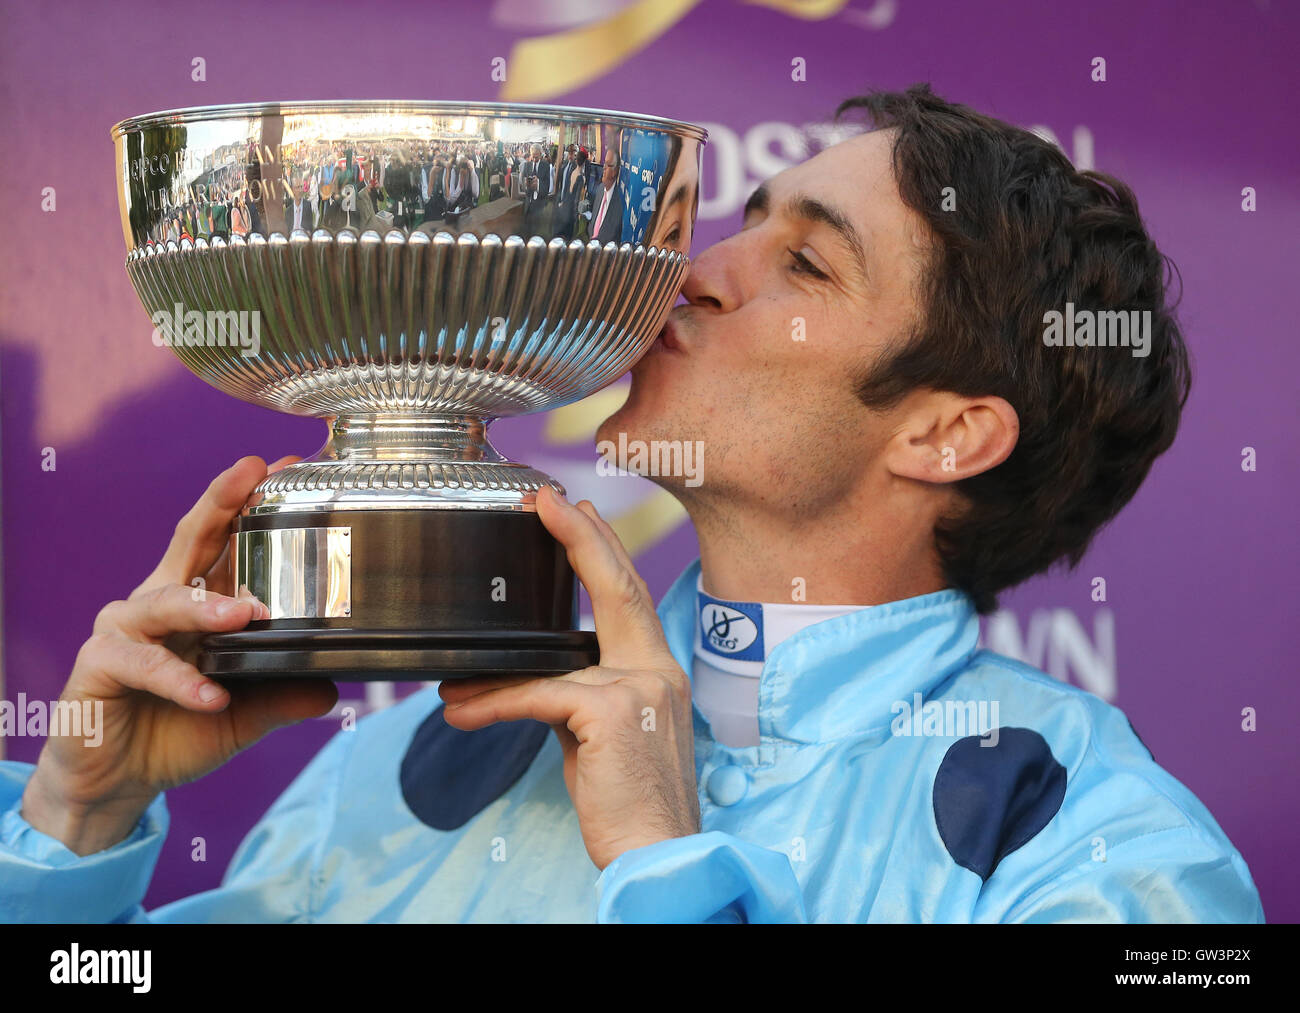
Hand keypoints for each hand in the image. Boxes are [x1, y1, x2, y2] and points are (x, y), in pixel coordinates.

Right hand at [21, 456, 337, 855]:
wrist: (115, 781)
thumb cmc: (177, 731)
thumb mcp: (243, 712)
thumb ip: (282, 694)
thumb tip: (332, 687)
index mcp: (195, 601)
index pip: (223, 542)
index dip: (248, 504)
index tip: (284, 468)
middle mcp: (158, 602)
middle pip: (189, 541)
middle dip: (220, 504)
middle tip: (252, 475)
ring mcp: (124, 630)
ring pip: (167, 602)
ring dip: (207, 607)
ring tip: (245, 615)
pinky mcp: (99, 665)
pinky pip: (143, 665)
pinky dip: (181, 682)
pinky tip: (212, 697)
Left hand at [439, 487, 699, 870]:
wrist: (660, 857)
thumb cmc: (630, 805)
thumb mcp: (604, 740)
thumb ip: (578, 698)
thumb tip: (531, 681)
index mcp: (660, 671)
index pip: (630, 595)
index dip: (601, 547)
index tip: (573, 508)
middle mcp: (658, 671)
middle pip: (618, 587)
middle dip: (580, 536)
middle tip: (544, 500)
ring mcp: (641, 688)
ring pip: (554, 662)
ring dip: (495, 675)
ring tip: (456, 686)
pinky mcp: (612, 714)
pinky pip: (538, 696)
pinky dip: (495, 705)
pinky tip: (463, 714)